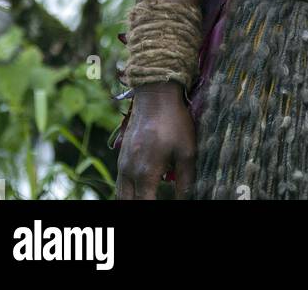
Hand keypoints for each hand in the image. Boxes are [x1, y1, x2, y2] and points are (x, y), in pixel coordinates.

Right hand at [116, 82, 195, 199]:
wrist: (155, 95)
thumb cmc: (174, 122)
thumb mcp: (187, 151)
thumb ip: (186, 180)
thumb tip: (187, 199)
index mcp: (145, 173)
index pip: (145, 206)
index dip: (154, 211)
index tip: (166, 208)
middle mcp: (129, 171)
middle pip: (128, 203)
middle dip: (140, 207)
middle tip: (153, 201)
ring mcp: (123, 163)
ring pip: (121, 195)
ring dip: (132, 201)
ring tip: (146, 198)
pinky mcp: (122, 156)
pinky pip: (120, 182)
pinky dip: (127, 192)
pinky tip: (140, 190)